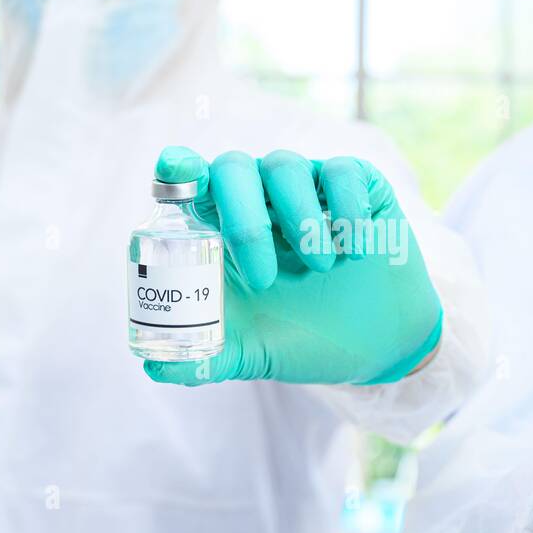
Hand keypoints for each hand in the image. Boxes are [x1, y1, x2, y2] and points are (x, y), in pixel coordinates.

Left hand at [143, 146, 442, 385]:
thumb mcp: (251, 353)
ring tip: (319, 268)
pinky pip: (341, 171)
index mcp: (223, 228)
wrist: (378, 346)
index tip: (176, 173)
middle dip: (243, 219)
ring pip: (285, 165)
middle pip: (233, 168)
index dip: (179, 168)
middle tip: (263, 278)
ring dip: (298, 218)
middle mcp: (261, 199)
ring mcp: (308, 189)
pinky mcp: (357, 187)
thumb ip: (206, 358)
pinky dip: (344, 208)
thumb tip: (154, 366)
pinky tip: (352, 249)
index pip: (191, 180)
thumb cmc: (304, 337)